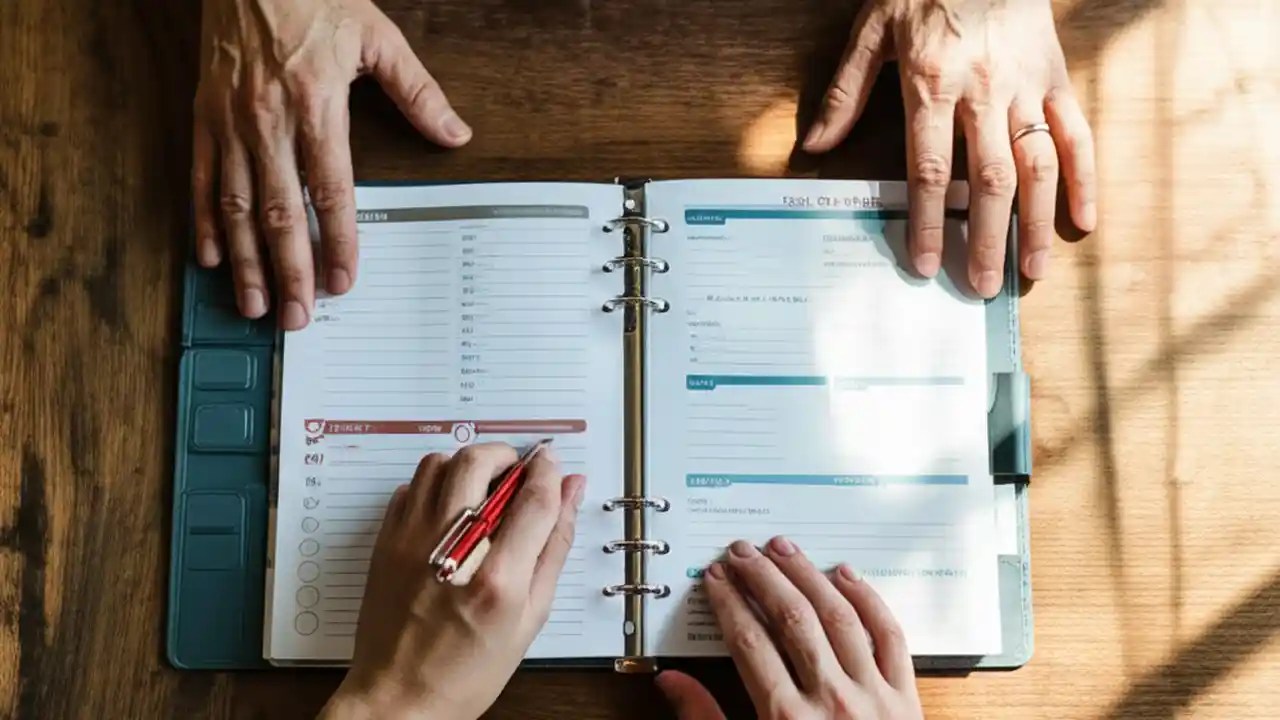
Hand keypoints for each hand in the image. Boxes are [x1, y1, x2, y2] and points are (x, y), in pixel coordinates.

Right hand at [192, 0, 472, 329]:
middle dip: (289, 271)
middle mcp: (269, 121)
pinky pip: (202, 178)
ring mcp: (231, 122)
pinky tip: (211, 257)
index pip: (331, 191)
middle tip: (297, 317)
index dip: (338, 241)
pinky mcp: (204, 116)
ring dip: (246, 261)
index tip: (343, 281)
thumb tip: (455, 133)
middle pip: (281, 213)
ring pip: (237, 206)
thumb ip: (417, 91)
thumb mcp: (376, 37)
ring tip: (255, 304)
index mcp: (316, 106)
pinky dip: (205, 221)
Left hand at [319, 443, 585, 719]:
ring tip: (482, 487)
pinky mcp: (386, 543)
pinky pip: (410, 487)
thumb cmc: (465, 672)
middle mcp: (451, 551)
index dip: (549, 472)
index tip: (552, 465)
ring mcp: (411, 542)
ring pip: (439, 463)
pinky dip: (434, 485)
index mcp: (497, 579)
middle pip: (479, 463)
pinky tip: (448, 509)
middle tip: (516, 472)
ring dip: (467, 464)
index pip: (533, 497)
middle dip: (507, 455)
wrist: (399, 698)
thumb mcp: (530, 618)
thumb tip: (570, 496)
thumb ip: (553, 548)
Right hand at [657, 537, 921, 719]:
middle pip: (793, 619)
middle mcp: (831, 702)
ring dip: (809, 576)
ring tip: (784, 549)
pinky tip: (847, 575)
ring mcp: (873, 698)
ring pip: (839, 617)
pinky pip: (890, 636)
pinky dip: (869, 600)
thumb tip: (672, 683)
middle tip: (741, 552)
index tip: (715, 579)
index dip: (728, 603)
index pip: (749, 642)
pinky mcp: (907, 700)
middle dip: (762, 578)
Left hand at [804, 0, 1096, 296]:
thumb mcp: (872, 29)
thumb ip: (845, 91)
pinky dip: (1085, 178)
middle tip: (984, 286)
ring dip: (1037, 222)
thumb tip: (814, 144)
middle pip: (989, 179)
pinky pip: (1077, 133)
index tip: (927, 264)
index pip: (930, 169)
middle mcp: (985, 90)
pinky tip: (1084, 220)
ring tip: (1033, 270)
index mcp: (933, 83)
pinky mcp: (1058, 76)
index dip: (930, 221)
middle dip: (988, 238)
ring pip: (1038, 164)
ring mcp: (1027, 86)